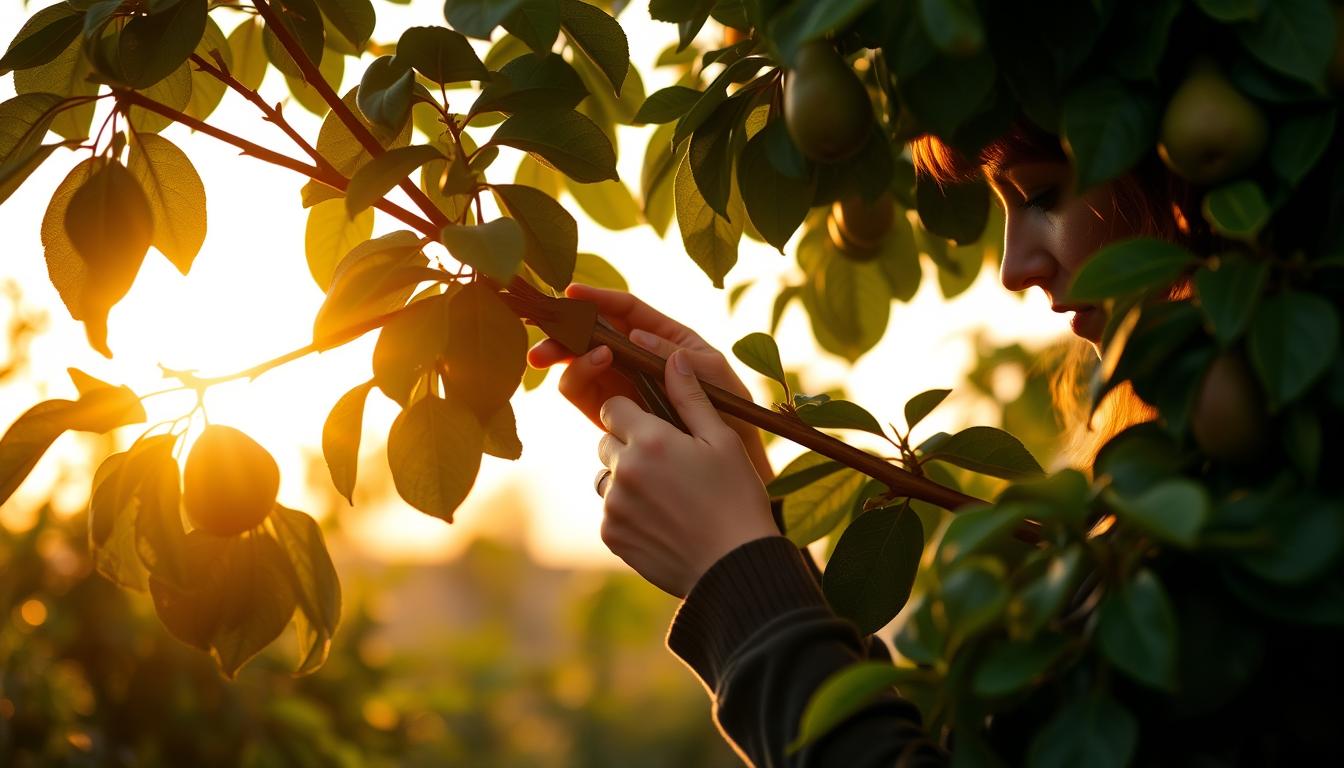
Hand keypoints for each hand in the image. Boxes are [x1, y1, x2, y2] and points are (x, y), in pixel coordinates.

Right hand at [528, 283, 773, 483]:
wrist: (734, 460)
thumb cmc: (732, 411)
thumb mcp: (712, 375)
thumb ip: (676, 356)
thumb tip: (635, 336)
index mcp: (664, 337)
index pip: (626, 310)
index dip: (598, 299)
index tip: (572, 292)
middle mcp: (637, 357)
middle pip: (594, 334)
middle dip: (568, 331)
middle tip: (554, 328)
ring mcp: (622, 384)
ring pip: (581, 362)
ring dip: (568, 356)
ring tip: (585, 356)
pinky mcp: (611, 413)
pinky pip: (584, 392)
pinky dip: (578, 378)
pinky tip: (594, 367)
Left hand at [596, 349, 778, 597]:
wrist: (732, 567)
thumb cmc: (736, 498)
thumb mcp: (722, 441)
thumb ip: (691, 398)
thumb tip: (672, 358)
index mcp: (650, 439)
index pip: (613, 408)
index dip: (633, 414)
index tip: (655, 426)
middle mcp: (624, 469)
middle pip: (606, 441)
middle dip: (629, 445)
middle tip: (667, 464)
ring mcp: (614, 504)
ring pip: (607, 476)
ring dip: (627, 479)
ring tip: (667, 495)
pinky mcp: (611, 534)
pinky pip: (609, 511)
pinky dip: (628, 512)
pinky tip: (662, 520)